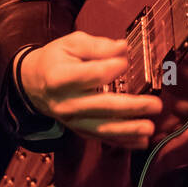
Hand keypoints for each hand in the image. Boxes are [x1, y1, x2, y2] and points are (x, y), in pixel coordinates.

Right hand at [20, 31, 162, 148]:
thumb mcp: (72, 44)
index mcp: (60, 77)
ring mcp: (72, 120)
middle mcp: (66, 102)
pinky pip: (101, 137)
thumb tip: (123, 48)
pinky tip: (141, 142)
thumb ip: (98, 46)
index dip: (110, 69)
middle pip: (101, 106)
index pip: (90, 75)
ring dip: (128, 130)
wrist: (32, 84)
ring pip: (102, 128)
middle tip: (155, 105)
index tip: (125, 61)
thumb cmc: (55, 59)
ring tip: (149, 129)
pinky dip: (122, 142)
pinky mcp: (78, 129)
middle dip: (131, 108)